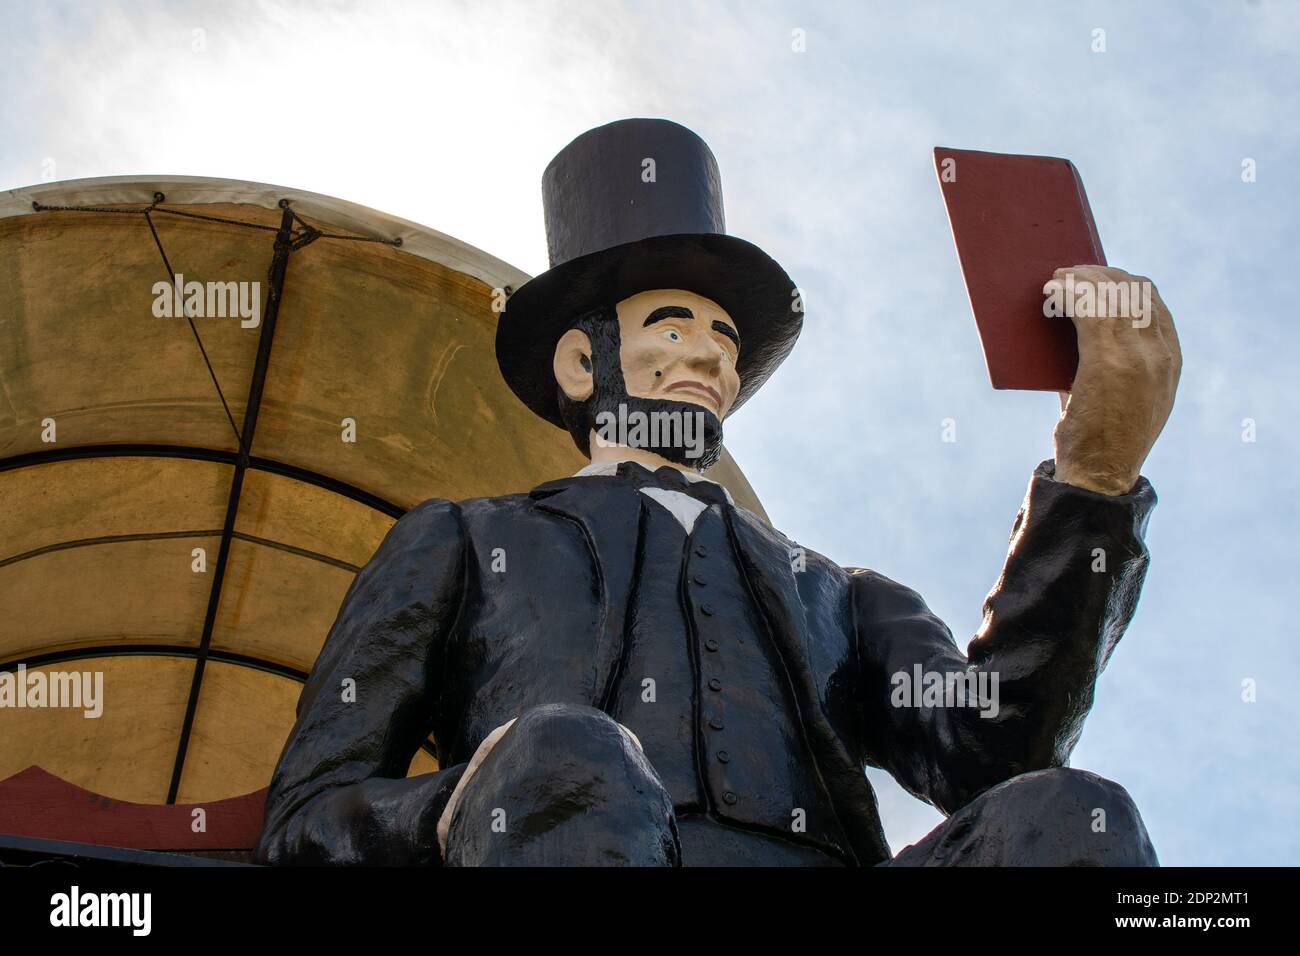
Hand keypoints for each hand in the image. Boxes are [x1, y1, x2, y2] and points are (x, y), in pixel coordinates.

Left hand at [1051, 265, 1180, 495]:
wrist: (1098, 477)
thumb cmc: (1100, 437)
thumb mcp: (1117, 395)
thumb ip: (1109, 360)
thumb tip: (1075, 323)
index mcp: (1170, 361)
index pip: (1152, 303)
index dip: (1123, 281)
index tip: (1097, 275)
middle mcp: (1160, 354)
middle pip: (1133, 290)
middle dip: (1099, 274)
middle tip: (1069, 273)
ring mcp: (1137, 357)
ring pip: (1110, 294)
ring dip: (1081, 279)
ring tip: (1056, 280)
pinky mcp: (1108, 362)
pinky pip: (1090, 310)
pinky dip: (1070, 294)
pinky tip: (1052, 293)